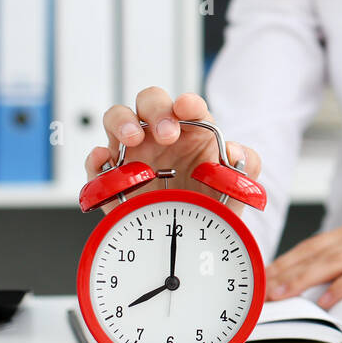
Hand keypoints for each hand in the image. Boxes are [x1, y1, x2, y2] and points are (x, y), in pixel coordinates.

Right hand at [84, 87, 261, 212]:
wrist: (192, 241)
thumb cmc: (211, 204)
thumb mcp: (237, 187)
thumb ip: (246, 164)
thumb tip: (235, 150)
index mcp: (192, 131)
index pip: (189, 106)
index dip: (189, 103)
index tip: (188, 108)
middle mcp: (160, 136)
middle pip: (150, 102)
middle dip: (157, 110)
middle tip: (166, 133)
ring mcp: (134, 154)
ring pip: (117, 119)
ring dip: (122, 123)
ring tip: (132, 139)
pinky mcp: (113, 178)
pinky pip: (96, 162)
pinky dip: (95, 158)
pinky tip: (104, 160)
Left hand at [263, 216, 341, 307]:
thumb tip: (310, 293)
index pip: (313, 246)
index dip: (283, 263)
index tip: (259, 281)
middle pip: (317, 252)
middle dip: (284, 272)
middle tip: (259, 291)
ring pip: (335, 261)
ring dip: (304, 279)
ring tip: (281, 295)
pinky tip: (327, 301)